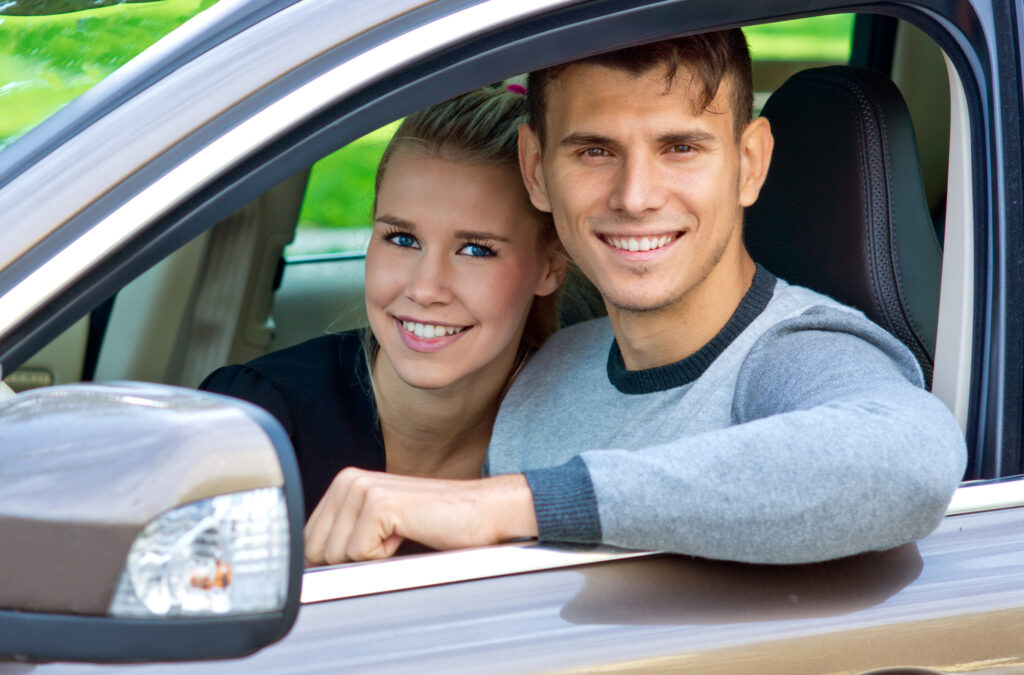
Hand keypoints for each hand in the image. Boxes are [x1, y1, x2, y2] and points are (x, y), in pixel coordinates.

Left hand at [303, 468, 537, 564]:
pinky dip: (385, 559)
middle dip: (351, 563)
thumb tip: (310, 570)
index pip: (308, 541)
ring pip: (335, 556)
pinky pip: (359, 555)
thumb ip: (346, 538)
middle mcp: (348, 480)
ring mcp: (362, 489)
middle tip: (391, 547)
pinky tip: (409, 536)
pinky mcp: (378, 504)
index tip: (370, 555)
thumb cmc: (438, 526)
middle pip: (316, 551)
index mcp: (344, 484)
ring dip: (371, 561)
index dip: (335, 561)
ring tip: (402, 539)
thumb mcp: (380, 529)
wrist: (483, 514)